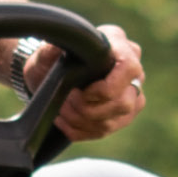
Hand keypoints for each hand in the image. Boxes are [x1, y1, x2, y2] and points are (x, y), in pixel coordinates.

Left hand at [17, 23, 145, 140]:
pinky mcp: (122, 116)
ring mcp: (131, 96)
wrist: (49, 78)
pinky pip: (104, 131)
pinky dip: (79, 130)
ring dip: (80, 120)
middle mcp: (132, 71)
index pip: (129, 68)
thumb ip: (49, 51)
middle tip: (66, 101)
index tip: (81, 91)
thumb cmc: (52, 60)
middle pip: (125, 102)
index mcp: (118, 45)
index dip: (106, 87)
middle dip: (89, 109)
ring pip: (113, 121)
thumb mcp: (45, 53)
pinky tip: (63, 120)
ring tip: (61, 110)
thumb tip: (54, 49)